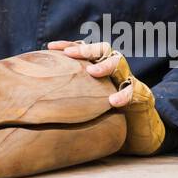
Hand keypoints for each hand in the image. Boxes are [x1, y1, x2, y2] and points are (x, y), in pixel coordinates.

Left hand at [48, 40, 166, 155]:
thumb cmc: (106, 115)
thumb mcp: (86, 102)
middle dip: (86, 50)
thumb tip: (36, 96)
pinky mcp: (142, 95)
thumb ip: (69, 96)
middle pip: (102, 49)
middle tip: (70, 54)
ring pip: (119, 63)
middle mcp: (115, 69)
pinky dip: (124, 94)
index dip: (68, 45)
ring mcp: (129, 80)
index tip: (50, 46)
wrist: (138, 132)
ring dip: (105, 65)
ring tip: (93, 72)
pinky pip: (134, 90)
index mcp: (100, 67)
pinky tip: (114, 101)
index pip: (85, 49)